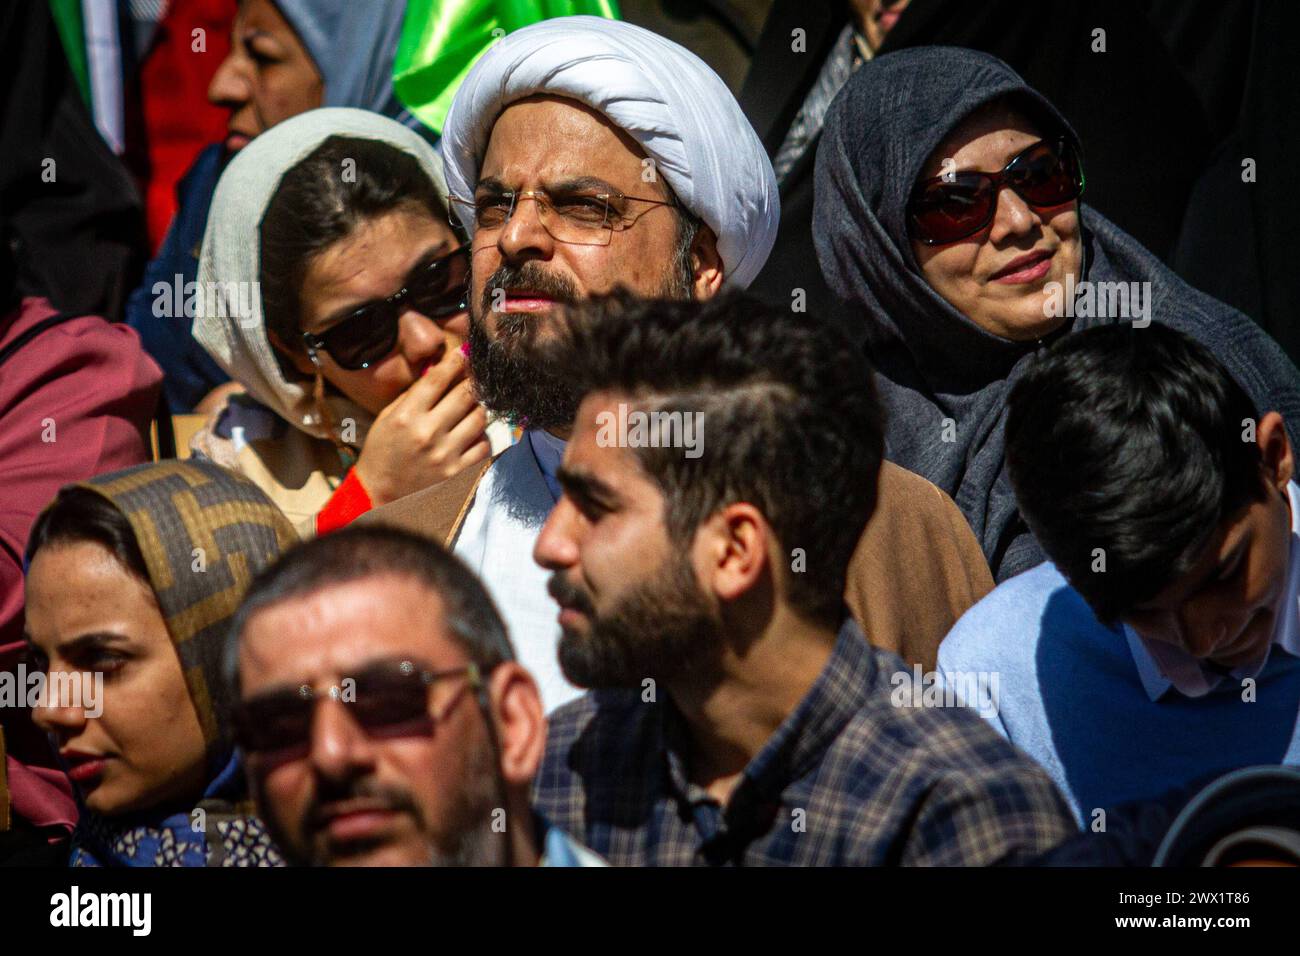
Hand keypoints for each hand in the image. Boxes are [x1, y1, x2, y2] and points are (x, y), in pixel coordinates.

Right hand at [354, 349, 490, 504]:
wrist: (379, 492)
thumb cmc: (382, 450)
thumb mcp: (388, 417)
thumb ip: (414, 395)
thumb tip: (440, 372)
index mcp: (407, 415)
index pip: (438, 380)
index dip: (456, 362)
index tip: (466, 354)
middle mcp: (428, 432)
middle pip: (465, 395)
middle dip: (473, 381)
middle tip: (476, 377)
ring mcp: (445, 454)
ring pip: (479, 418)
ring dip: (480, 408)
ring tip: (474, 406)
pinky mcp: (457, 472)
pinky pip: (483, 445)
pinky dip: (482, 436)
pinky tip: (474, 432)